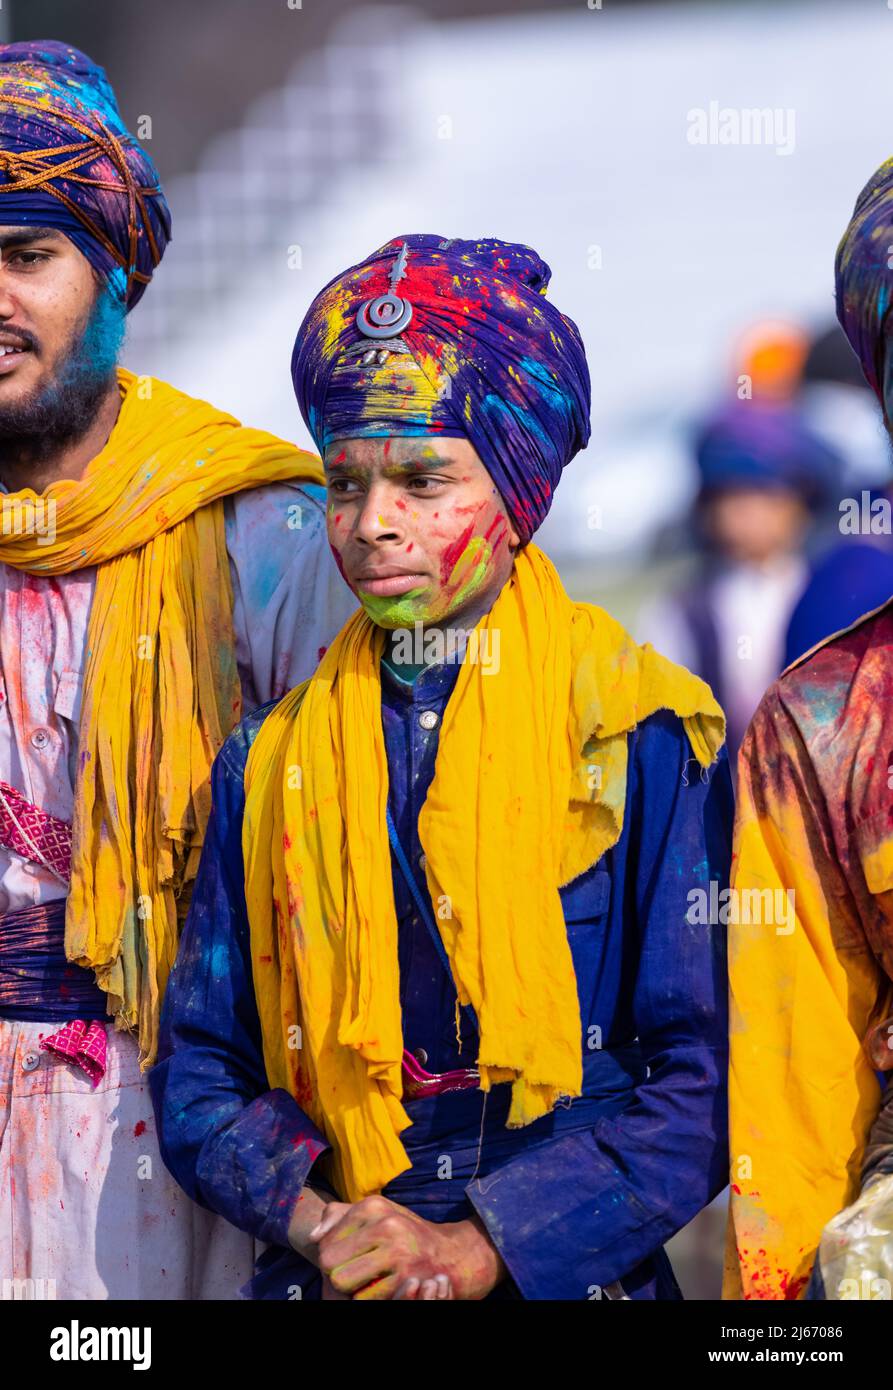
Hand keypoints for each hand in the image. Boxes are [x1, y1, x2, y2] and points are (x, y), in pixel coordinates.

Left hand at [309, 1194, 504, 1299]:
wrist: (452, 1255)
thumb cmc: (405, 1235)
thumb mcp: (377, 1214)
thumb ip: (338, 1217)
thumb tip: (313, 1237)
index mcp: (374, 1205)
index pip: (325, 1239)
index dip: (331, 1254)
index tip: (349, 1257)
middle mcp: (386, 1223)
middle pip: (329, 1261)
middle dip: (337, 1272)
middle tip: (356, 1273)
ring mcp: (398, 1251)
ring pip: (342, 1282)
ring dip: (351, 1288)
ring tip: (367, 1281)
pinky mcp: (407, 1279)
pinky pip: (364, 1299)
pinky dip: (368, 1300)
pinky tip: (381, 1290)